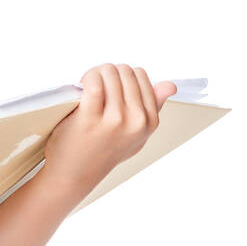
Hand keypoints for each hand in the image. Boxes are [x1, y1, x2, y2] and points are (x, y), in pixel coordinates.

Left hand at [41, 63, 177, 191]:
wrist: (76, 173)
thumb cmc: (103, 150)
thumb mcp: (136, 133)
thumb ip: (154, 107)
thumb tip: (170, 85)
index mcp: (150, 122)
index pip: (141, 77)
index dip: (123, 76)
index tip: (111, 86)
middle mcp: (136, 121)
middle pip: (125, 72)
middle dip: (109, 72)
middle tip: (97, 85)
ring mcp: (114, 120)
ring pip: (110, 73)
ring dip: (96, 72)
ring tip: (88, 84)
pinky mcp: (90, 118)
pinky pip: (93, 83)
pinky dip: (87, 77)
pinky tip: (81, 86)